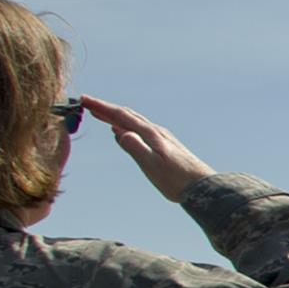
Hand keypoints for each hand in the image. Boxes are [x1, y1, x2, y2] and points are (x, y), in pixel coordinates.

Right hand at [82, 99, 214, 202]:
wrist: (204, 188)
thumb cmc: (178, 180)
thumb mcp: (153, 166)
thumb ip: (136, 148)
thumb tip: (119, 132)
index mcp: (151, 134)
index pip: (121, 116)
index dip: (101, 107)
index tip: (84, 100)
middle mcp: (156, 132)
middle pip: (127, 115)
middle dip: (106, 108)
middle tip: (86, 103)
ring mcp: (161, 138)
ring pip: (133, 122)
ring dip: (115, 116)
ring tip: (100, 114)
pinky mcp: (165, 146)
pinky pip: (140, 130)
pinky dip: (126, 126)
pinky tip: (122, 131)